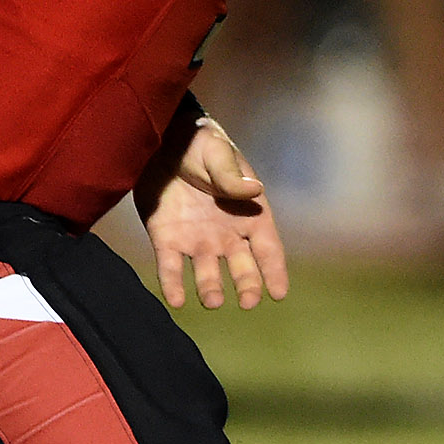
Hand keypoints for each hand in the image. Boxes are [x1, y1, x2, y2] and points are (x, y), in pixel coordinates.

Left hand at [134, 115, 288, 309]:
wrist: (165, 141)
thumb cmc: (202, 145)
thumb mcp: (219, 156)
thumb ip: (232, 177)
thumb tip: (254, 190)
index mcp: (248, 213)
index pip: (267, 247)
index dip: (274, 270)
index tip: (279, 294)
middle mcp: (226, 233)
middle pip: (241, 267)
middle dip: (247, 286)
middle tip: (247, 302)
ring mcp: (196, 239)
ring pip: (207, 272)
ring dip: (210, 289)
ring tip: (212, 301)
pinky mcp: (167, 239)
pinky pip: (171, 267)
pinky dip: (173, 284)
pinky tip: (176, 300)